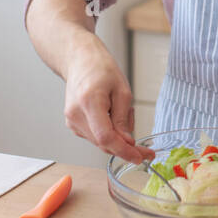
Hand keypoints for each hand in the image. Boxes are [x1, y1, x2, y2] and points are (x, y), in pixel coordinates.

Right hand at [63, 40, 143, 162]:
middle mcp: (76, 115)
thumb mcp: (122, 90)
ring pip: (100, 142)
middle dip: (126, 149)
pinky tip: (113, 116)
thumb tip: (127, 142)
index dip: (123, 151)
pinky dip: (108, 134)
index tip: (139, 157)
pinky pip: (94, 137)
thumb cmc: (101, 69)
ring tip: (125, 113)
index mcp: (89, 103)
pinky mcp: (73, 124)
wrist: (79, 60)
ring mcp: (72, 121)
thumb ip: (123, 118)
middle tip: (146, 151)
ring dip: (118, 139)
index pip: (106, 137)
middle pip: (103, 143)